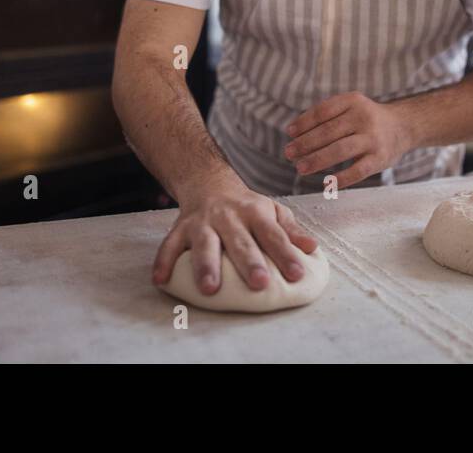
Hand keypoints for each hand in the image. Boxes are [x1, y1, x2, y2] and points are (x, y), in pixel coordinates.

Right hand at [151, 173, 317, 295]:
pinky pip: (169, 245)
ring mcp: (202, 222)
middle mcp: (229, 216)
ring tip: (210, 289)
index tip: (297, 274)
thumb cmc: (247, 207)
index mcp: (255, 212)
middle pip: (240, 241)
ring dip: (207, 265)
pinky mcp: (180, 228)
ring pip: (204, 244)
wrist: (209, 183)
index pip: (273, 235)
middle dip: (249, 262)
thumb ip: (290, 230)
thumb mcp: (272, 211)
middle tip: (260, 283)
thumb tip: (311, 247)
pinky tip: (161, 280)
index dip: (285, 254)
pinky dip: (164, 261)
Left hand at [283, 91, 415, 188]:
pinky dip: (340, 179)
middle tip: (288, 153)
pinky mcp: (380, 159)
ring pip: (340, 150)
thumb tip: (295, 135)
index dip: (304, 122)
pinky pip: (357, 171)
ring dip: (316, 160)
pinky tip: (326, 184)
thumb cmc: (367, 119)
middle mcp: (363, 118)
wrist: (403, 126)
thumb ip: (328, 117)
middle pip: (328, 132)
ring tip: (300, 168)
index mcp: (353, 101)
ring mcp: (373, 139)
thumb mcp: (351, 107)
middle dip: (305, 143)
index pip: (323, 111)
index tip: (290, 133)